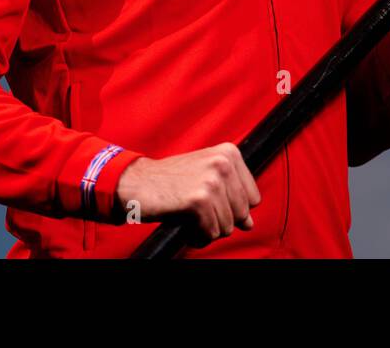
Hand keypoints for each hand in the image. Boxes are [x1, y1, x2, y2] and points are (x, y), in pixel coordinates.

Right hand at [114, 142, 260, 246]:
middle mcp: (223, 163)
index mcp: (229, 153)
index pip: (253, 197)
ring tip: (192, 218)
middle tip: (199, 213)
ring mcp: (211, 181)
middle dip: (222, 220)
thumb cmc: (170, 181)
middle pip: (242, 213)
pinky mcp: (199, 200)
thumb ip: (231, 194)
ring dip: (209, 230)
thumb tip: (250, 224)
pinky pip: (210, 233)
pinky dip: (198, 237)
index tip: (215, 205)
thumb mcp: (205, 176)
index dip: (235, 208)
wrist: (136, 182)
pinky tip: (187, 226)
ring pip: (228, 226)